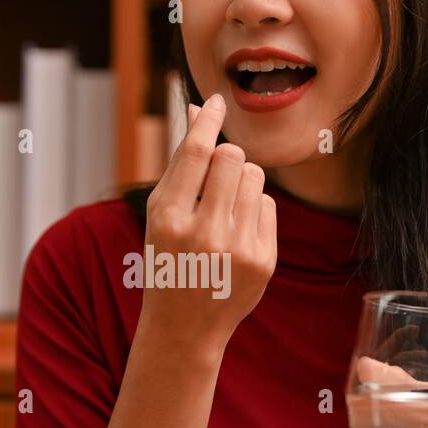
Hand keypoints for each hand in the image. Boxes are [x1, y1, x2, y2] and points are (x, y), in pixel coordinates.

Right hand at [136, 95, 276, 355]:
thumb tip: (198, 110)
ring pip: (255, 176)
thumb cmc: (168, 260)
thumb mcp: (159, 214)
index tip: (215, 101)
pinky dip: (253, 209)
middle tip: (214, 178)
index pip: (194, 153)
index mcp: (168, 219)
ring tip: (223, 208)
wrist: (185, 327)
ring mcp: (237, 249)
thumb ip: (180, 164)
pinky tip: (236, 232)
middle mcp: (203, 233)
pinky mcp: (263, 261)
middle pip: (232, 156)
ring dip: (241, 181)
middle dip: (225, 157)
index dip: (207, 121)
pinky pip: (268, 204)